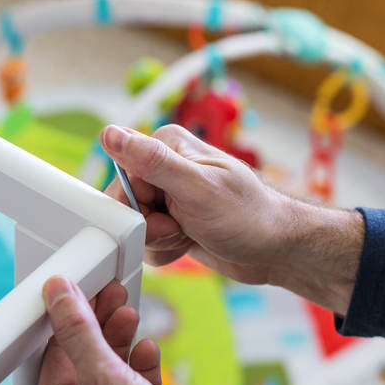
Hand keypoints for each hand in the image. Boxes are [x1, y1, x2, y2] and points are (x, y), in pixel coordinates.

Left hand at [29, 276, 237, 384]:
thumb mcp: (103, 379)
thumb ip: (80, 332)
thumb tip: (59, 295)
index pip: (53, 355)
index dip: (69, 318)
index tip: (80, 288)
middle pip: (84, 359)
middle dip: (99, 324)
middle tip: (112, 295)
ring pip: (112, 370)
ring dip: (121, 340)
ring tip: (130, 312)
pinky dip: (142, 365)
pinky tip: (148, 349)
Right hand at [100, 124, 363, 314]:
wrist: (275, 250)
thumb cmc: (246, 216)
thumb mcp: (195, 187)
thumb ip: (150, 161)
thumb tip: (109, 133)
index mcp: (166, 146)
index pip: (122, 176)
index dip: (136, 203)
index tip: (164, 213)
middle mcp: (164, 168)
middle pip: (126, 204)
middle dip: (149, 227)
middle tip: (180, 228)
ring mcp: (167, 196)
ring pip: (134, 227)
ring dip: (159, 241)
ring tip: (188, 235)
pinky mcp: (171, 220)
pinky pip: (146, 242)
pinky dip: (164, 251)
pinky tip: (188, 245)